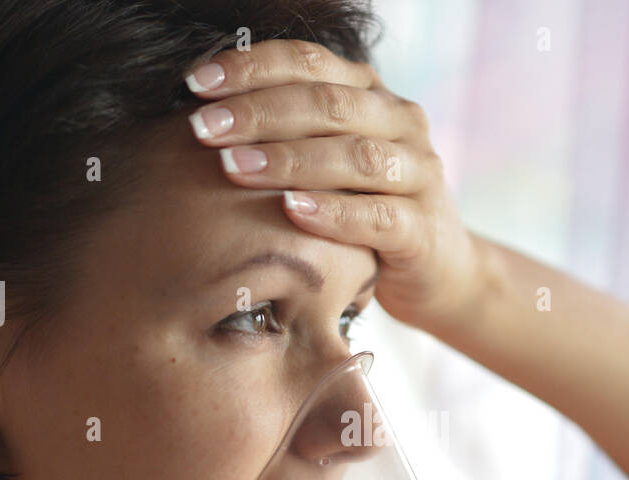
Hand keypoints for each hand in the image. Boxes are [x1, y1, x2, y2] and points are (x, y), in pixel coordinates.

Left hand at [183, 39, 488, 333]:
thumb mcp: (324, 162)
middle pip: (327, 104)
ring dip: (290, 160)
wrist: (433, 269)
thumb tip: (201, 115)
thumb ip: (283, 133)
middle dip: (258, 113)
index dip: (251, 68)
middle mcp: (400, 121)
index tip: (195, 85)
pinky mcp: (423, 227)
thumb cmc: (360, 210)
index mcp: (370, 94)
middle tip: (204, 128)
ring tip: (236, 167)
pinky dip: (333, 213)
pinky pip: (378, 215)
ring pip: (355, 156)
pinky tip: (290, 211)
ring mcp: (418, 172)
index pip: (308, 62)